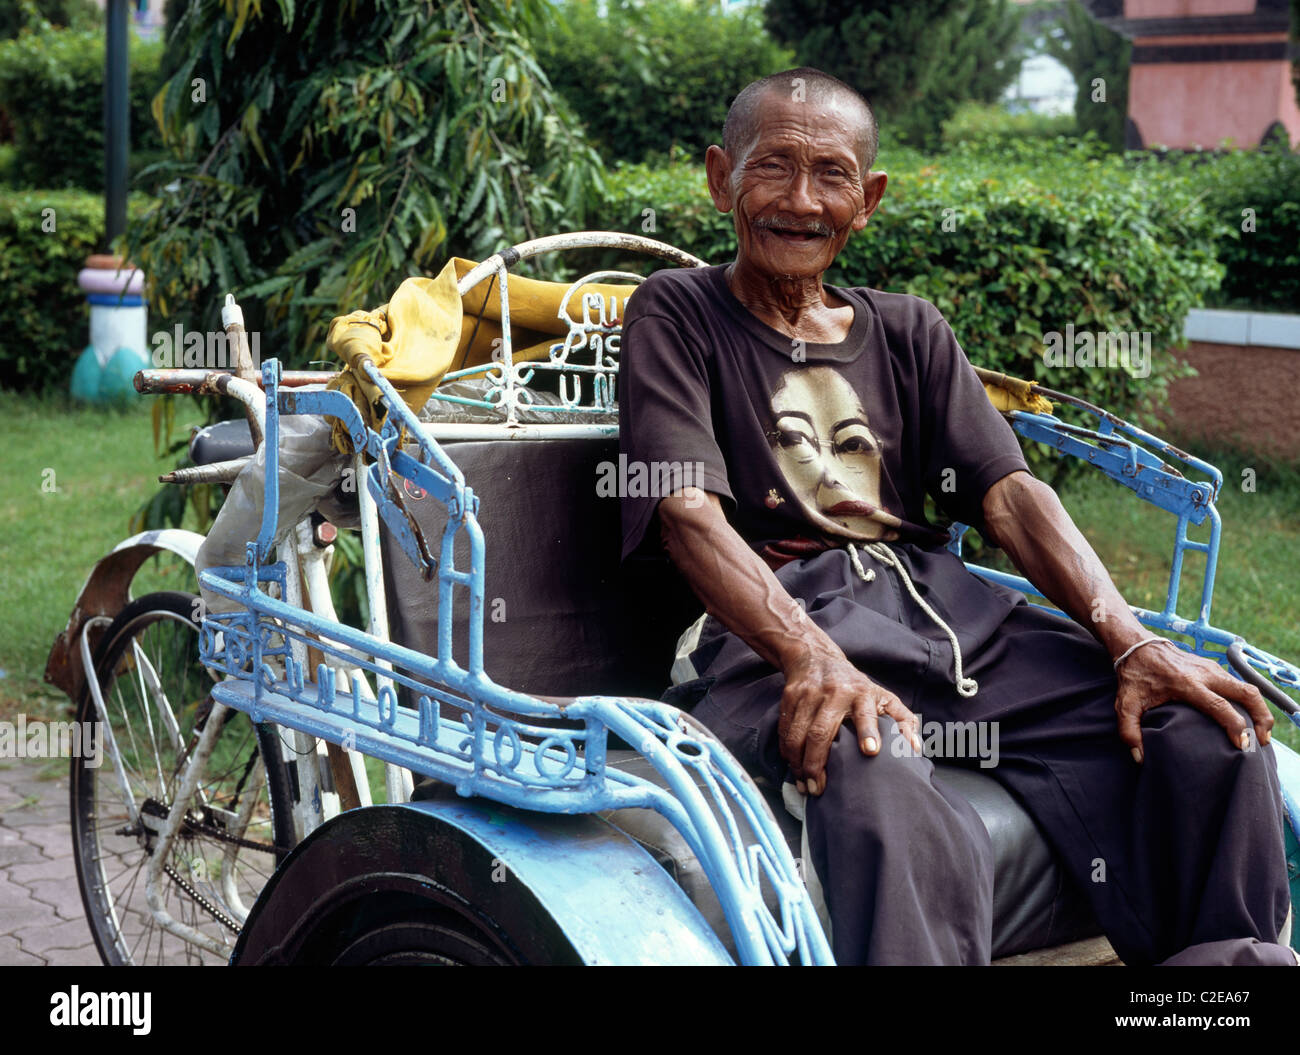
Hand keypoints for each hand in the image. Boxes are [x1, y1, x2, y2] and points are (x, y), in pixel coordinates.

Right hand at [779, 646, 921, 795]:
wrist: (817, 659)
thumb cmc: (857, 687)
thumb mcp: (883, 698)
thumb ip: (903, 721)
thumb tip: (915, 748)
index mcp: (862, 693)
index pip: (865, 713)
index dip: (868, 732)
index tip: (870, 751)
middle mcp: (834, 693)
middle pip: (821, 731)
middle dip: (816, 763)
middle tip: (817, 788)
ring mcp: (809, 695)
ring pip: (798, 734)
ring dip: (798, 763)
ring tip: (804, 784)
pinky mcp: (790, 698)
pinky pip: (785, 730)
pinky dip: (787, 752)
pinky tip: (793, 768)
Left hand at [1115, 641, 1273, 761]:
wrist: (1136, 646)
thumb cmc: (1133, 676)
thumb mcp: (1125, 704)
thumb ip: (1129, 731)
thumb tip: (1140, 758)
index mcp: (1186, 683)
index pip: (1219, 705)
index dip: (1234, 725)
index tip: (1241, 745)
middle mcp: (1205, 674)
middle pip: (1246, 693)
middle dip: (1260, 717)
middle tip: (1262, 742)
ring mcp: (1213, 669)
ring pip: (1248, 688)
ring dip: (1260, 710)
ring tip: (1261, 734)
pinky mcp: (1214, 668)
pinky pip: (1241, 685)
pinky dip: (1250, 702)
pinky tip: (1249, 719)